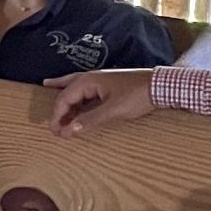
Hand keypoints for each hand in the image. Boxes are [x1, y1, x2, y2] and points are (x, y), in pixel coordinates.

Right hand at [44, 68, 158, 136]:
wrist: (160, 86)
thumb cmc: (137, 96)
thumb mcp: (113, 111)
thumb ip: (90, 120)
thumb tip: (68, 131)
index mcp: (88, 81)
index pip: (64, 99)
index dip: (57, 116)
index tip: (55, 132)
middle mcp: (90, 78)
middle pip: (66, 92)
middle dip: (57, 108)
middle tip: (50, 124)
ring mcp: (98, 80)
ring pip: (74, 89)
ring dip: (64, 100)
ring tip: (51, 101)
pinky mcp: (106, 85)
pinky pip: (84, 91)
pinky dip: (75, 97)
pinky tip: (73, 97)